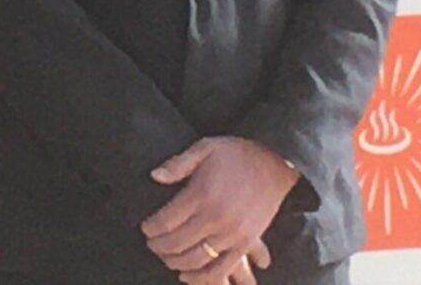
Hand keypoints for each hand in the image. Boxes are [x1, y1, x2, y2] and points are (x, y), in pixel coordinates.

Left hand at [142, 137, 297, 278]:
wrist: (275, 162)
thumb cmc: (236, 153)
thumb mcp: (204, 148)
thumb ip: (177, 164)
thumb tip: (154, 177)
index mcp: (201, 194)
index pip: (166, 220)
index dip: (151, 228)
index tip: (145, 228)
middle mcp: (216, 217)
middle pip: (178, 242)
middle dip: (159, 246)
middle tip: (151, 244)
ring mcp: (233, 233)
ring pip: (197, 259)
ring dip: (176, 262)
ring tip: (166, 257)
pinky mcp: (247, 242)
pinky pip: (222, 268)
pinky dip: (202, 277)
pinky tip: (187, 276)